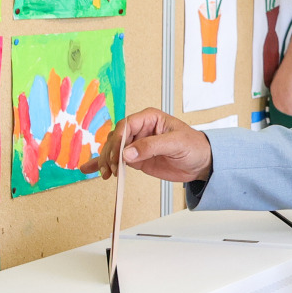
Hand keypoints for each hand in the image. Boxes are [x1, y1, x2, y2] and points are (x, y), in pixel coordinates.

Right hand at [85, 108, 213, 182]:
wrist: (201, 162)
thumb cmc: (194, 146)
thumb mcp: (176, 143)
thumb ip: (151, 147)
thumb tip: (127, 153)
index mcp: (149, 118)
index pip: (126, 125)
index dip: (118, 140)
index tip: (117, 155)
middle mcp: (140, 129)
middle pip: (116, 138)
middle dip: (110, 153)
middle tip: (111, 168)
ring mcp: (136, 145)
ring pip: (113, 150)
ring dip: (105, 161)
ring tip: (106, 174)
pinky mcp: (136, 159)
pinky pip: (116, 161)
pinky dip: (103, 164)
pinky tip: (90, 169)